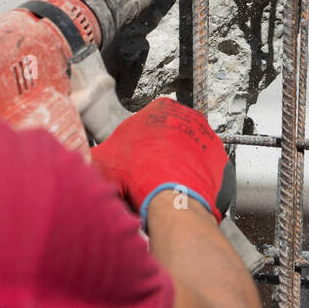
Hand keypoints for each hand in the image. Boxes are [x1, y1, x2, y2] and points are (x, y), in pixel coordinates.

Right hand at [89, 97, 234, 225]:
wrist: (171, 200)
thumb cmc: (139, 175)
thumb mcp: (103, 161)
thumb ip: (96, 156)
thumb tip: (87, 162)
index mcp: (161, 107)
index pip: (149, 117)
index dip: (140, 140)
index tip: (135, 156)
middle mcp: (188, 117)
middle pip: (171, 135)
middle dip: (160, 152)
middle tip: (148, 172)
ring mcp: (208, 137)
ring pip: (189, 152)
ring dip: (179, 165)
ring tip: (164, 185)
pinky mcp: (221, 160)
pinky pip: (206, 169)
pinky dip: (196, 179)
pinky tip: (182, 191)